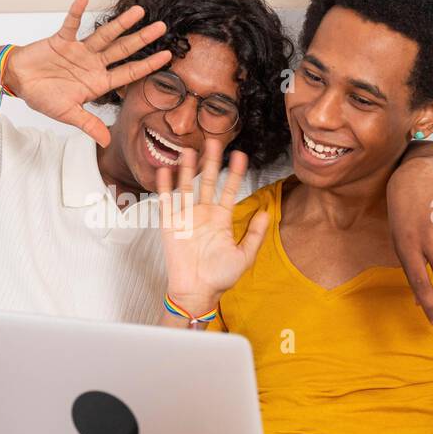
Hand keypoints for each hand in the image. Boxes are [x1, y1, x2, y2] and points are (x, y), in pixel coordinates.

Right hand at [3, 0, 171, 146]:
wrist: (19, 81)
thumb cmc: (43, 97)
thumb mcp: (67, 113)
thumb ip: (87, 124)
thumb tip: (106, 142)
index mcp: (97, 83)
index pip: (128, 73)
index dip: (148, 65)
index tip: (168, 56)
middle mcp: (93, 64)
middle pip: (122, 50)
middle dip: (142, 39)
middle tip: (161, 27)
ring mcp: (80, 51)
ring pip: (104, 35)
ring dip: (120, 23)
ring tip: (138, 11)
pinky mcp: (62, 40)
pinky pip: (71, 24)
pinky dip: (76, 12)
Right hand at [156, 139, 269, 310]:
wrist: (196, 292)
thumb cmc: (220, 278)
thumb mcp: (245, 256)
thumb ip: (255, 234)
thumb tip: (268, 213)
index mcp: (221, 219)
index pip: (229, 189)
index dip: (235, 173)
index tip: (240, 155)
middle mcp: (203, 214)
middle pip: (207, 181)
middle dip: (211, 162)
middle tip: (215, 141)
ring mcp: (186, 218)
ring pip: (186, 187)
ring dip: (187, 169)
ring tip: (190, 150)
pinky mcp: (170, 224)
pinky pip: (166, 202)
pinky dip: (164, 186)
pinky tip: (164, 170)